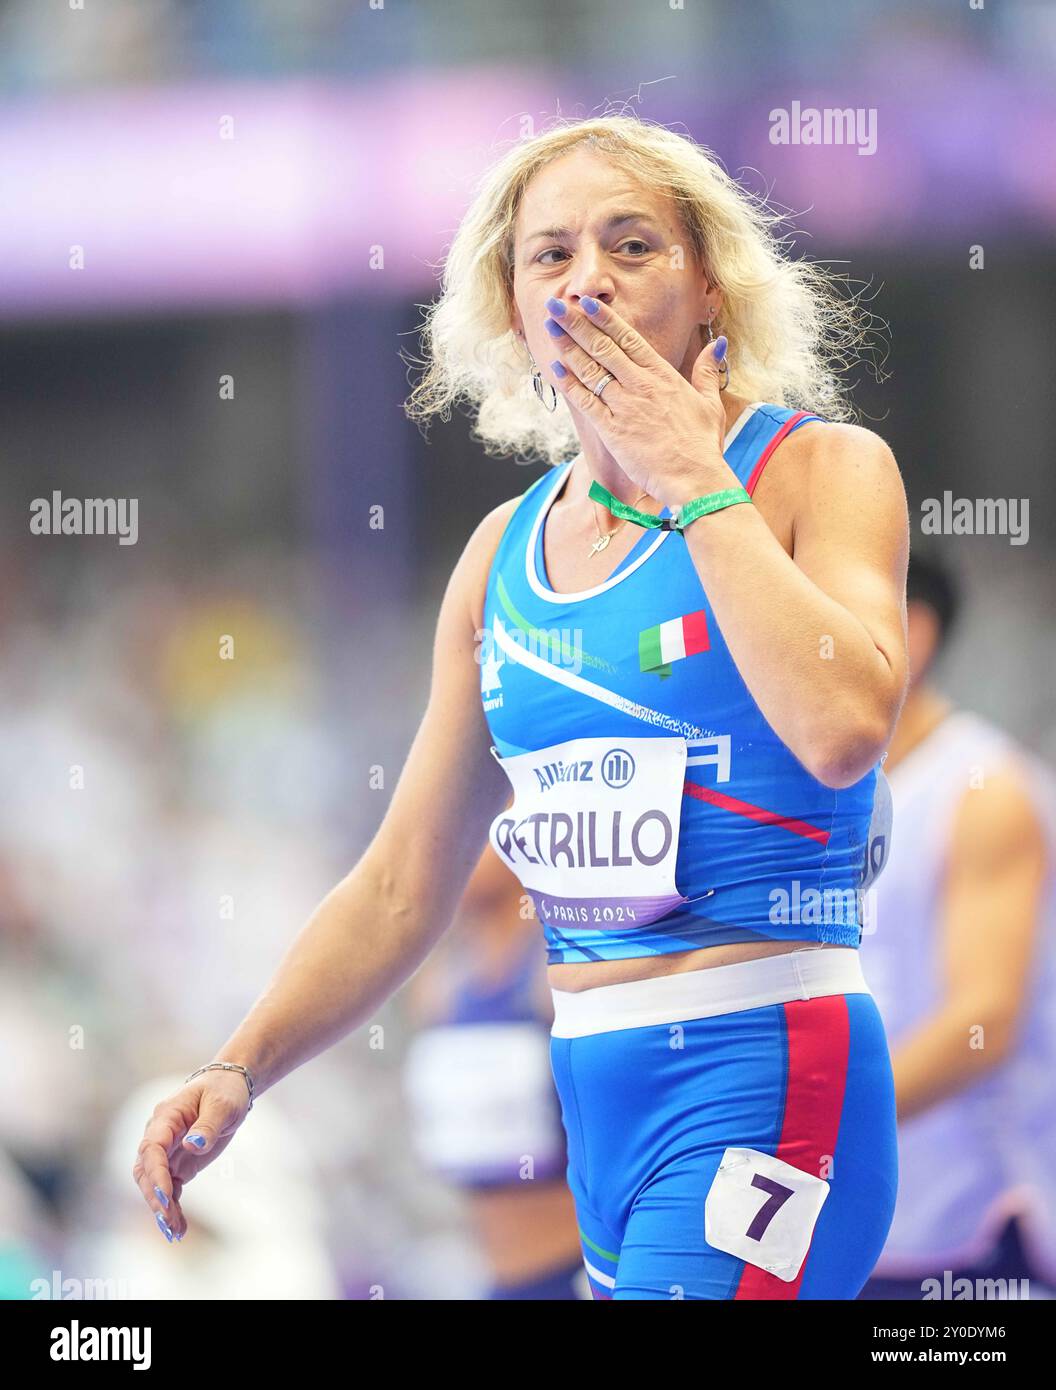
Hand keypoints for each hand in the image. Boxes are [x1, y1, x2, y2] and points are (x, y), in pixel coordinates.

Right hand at [131, 1069, 251, 1241]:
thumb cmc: (225, 1091)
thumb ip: (207, 1125)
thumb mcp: (222, 1105)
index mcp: (166, 1117)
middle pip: (145, 1170)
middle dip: (154, 1196)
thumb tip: (192, 1145)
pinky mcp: (177, 1164)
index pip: (152, 1148)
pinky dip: (172, 1208)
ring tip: (175, 1232)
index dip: (156, 1173)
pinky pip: (169, 1189)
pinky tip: (180, 1228)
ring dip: (161, 1208)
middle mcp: (159, 1135)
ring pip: (153, 1184)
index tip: (167, 1195)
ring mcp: (166, 1151)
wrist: (230, 1088)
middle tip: (168, 1220)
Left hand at [544, 295, 733, 508]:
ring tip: (550, 328)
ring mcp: (625, 406)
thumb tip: (717, 344)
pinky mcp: (612, 430)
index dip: (604, 318)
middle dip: (576, 324)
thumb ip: (707, 371)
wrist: (694, 478)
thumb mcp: (710, 403)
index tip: (586, 302)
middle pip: (603, 347)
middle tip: (555, 305)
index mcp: (662, 375)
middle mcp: (641, 385)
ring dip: (568, 347)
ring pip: (591, 370)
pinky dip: (570, 384)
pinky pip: (586, 402)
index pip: (628, 338)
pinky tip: (556, 369)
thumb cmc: (703, 445)